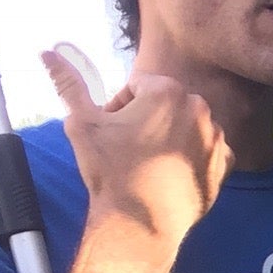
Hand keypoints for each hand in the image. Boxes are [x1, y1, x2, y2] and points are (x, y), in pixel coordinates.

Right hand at [46, 58, 229, 248]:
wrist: (140, 221)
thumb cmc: (110, 169)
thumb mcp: (82, 123)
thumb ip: (68, 83)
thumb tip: (48, 51)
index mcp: (167, 91)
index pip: (138, 86)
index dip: (119, 107)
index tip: (112, 130)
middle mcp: (200, 108)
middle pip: (165, 104)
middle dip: (147, 119)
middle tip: (130, 147)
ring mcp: (217, 137)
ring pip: (186, 125)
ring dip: (169, 136)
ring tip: (149, 162)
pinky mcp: (225, 163)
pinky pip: (206, 149)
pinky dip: (190, 156)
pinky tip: (171, 173)